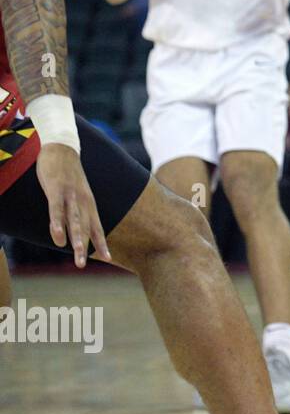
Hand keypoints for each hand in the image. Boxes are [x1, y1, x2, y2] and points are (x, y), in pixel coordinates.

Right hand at [35, 143, 110, 267]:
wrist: (63, 148)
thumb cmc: (68, 175)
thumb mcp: (77, 193)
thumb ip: (76, 211)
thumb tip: (75, 229)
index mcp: (89, 203)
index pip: (97, 226)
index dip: (101, 242)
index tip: (108, 258)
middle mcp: (83, 201)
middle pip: (86, 228)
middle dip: (85, 247)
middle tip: (83, 265)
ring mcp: (70, 196)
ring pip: (74, 220)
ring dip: (75, 238)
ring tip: (76, 254)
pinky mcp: (56, 190)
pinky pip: (56, 209)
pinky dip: (57, 223)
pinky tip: (56, 237)